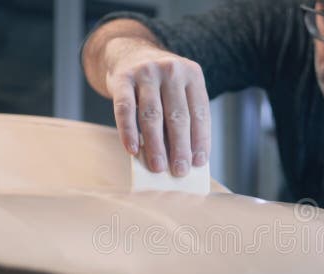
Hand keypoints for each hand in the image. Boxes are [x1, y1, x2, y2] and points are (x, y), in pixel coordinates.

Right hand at [104, 38, 210, 176]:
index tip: (199, 162)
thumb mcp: (179, 91)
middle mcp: (171, 70)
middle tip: (180, 171)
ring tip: (158, 167)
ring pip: (152, 115)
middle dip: (180, 147)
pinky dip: (128, 132)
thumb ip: (184, 118)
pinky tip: (132, 150)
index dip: (200, 139)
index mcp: (192, 74)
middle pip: (177, 116)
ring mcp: (146, 72)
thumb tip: (183, 157)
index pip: (200, 112)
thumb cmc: (160, 84)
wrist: (130, 53)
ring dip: (156, 145)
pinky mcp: (123, 79)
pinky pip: (125, 109)